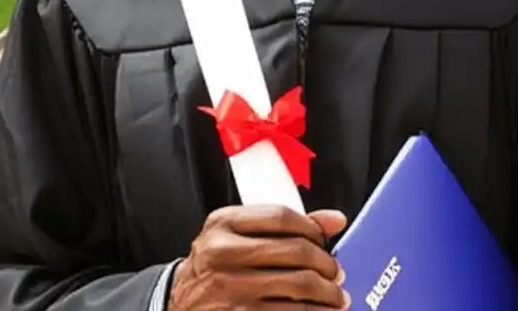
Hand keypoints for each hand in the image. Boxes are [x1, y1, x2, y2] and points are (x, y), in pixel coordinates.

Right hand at [169, 205, 349, 309]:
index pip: (281, 217)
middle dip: (327, 264)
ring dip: (328, 293)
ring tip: (335, 296)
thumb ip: (282, 226)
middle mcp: (221, 252)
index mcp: (222, 224)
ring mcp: (229, 288)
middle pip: (296, 251)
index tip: (324, 241)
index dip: (312, 228)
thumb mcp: (237, 237)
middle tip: (336, 273)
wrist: (181, 305)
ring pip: (300, 284)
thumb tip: (335, 220)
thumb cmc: (216, 269)